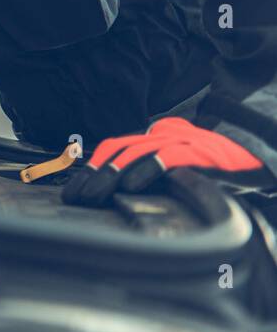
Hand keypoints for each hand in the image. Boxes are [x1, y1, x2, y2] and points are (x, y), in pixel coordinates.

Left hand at [62, 117, 274, 205]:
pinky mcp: (201, 152)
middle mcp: (168, 133)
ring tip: (93, 196)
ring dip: (110, 175)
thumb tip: (118, 192)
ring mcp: (184, 140)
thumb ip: (153, 172)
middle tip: (76, 198)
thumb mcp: (181, 169)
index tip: (74, 192)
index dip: (92, 168)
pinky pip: (167, 158)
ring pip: (137, 152)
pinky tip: (130, 185)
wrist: (265, 159)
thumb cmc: (221, 171)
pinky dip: (146, 171)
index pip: (116, 146)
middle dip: (93, 175)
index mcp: (160, 135)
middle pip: (119, 149)